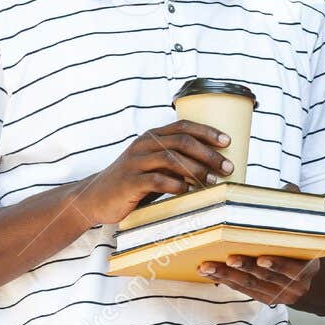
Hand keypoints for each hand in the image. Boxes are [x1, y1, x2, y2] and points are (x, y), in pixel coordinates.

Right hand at [74, 120, 233, 225]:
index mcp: (152, 137)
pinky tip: (189, 191)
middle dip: (209, 154)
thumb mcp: (153, 165)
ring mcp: (135, 162)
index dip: (207, 132)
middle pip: (182, 142)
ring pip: (172, 159)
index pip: (183, 126)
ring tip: (213, 180)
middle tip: (227, 167)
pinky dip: (177, 185)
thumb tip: (215, 166)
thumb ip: (176, 161)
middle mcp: (143, 145)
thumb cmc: (134, 182)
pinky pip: (157, 180)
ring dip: (196, 170)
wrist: (96, 197)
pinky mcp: (129, 182)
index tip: (228, 142)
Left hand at [197, 184, 319, 303]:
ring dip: (227, 275)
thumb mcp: (307, 229)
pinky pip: (242, 290)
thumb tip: (287, 190)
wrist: (307, 275)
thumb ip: (297, 211)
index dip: (278, 265)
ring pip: (250, 286)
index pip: (294, 268)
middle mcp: (296, 286)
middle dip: (246, 267)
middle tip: (228, 258)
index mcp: (309, 267)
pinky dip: (225, 281)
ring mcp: (280, 295)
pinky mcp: (265, 299)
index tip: (261, 259)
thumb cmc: (301, 244)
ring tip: (208, 266)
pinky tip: (209, 272)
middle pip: (267, 277)